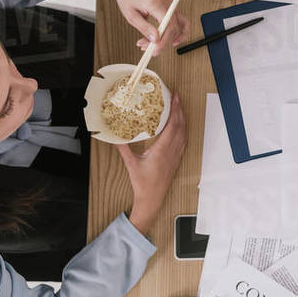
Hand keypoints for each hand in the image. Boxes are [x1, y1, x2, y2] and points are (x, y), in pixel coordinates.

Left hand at [109, 0, 189, 52]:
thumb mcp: (131, 15)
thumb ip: (145, 28)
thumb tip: (155, 40)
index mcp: (155, 4)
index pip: (168, 25)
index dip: (163, 41)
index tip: (155, 50)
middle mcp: (166, 3)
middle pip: (174, 28)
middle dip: (163, 42)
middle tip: (150, 50)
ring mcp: (170, 4)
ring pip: (179, 25)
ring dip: (169, 39)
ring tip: (157, 46)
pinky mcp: (170, 6)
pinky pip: (179, 21)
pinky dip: (178, 31)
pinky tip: (172, 40)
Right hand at [120, 94, 185, 235]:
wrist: (152, 199)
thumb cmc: (142, 184)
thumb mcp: (131, 164)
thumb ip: (123, 149)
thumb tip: (115, 137)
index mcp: (162, 150)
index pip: (172, 125)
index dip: (174, 110)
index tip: (174, 98)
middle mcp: (172, 151)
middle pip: (180, 126)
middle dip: (179, 110)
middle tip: (176, 97)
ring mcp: (176, 155)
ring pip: (183, 133)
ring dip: (182, 119)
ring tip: (178, 107)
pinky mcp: (176, 159)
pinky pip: (183, 141)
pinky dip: (182, 130)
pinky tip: (180, 126)